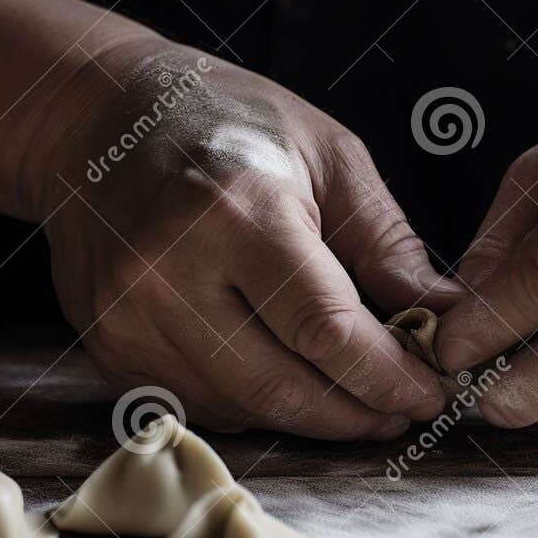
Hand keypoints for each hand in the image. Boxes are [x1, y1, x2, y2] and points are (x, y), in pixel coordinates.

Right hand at [31, 40, 461, 438]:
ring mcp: (129, 318)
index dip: (387, 375)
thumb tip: (442, 317)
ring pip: (243, 409)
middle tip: (403, 411)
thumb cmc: (224, 122)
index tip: (431, 392)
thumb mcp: (327, 154)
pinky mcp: (110, 347)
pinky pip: (202, 405)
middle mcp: (169, 272)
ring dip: (311, 417)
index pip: (324, 329)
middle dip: (357, 413)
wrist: (95, 120)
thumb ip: (386, 243)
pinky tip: (288, 378)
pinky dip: (256, 406)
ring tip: (355, 396)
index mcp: (234, 211)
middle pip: (282, 387)